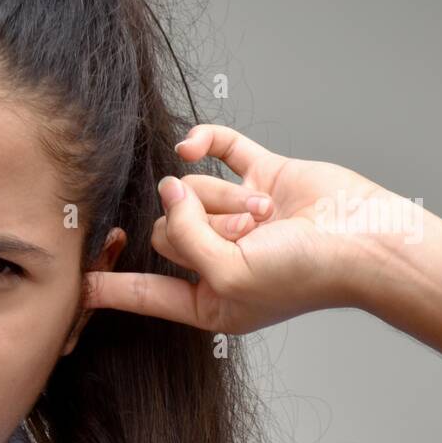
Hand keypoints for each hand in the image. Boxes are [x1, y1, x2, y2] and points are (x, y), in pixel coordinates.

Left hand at [84, 124, 418, 333]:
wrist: (367, 242)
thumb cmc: (304, 275)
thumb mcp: (228, 276)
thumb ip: (185, 240)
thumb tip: (169, 190)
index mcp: (209, 301)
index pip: (145, 293)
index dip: (108, 287)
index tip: (74, 287)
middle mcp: (218, 259)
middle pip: (166, 231)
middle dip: (199, 226)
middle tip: (244, 235)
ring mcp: (237, 216)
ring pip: (191, 192)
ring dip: (224, 200)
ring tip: (265, 216)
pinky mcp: (259, 176)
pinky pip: (217, 149)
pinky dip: (203, 141)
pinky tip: (190, 143)